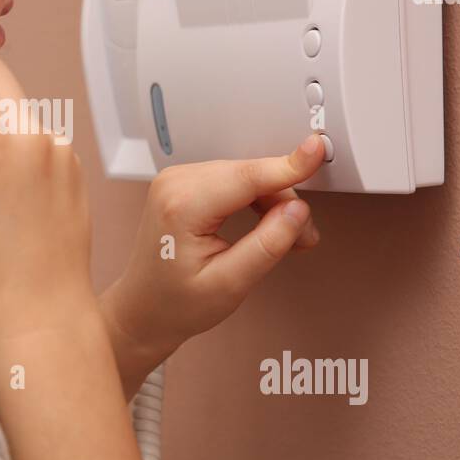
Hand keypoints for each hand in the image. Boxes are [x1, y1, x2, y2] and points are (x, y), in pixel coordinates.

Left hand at [99, 136, 326, 393]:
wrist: (143, 309)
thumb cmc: (175, 303)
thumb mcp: (229, 284)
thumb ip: (267, 246)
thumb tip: (297, 211)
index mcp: (182, 206)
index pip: (247, 176)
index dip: (287, 165)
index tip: (316, 150)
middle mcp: (176, 183)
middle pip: (250, 175)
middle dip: (285, 201)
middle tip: (303, 238)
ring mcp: (177, 180)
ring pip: (245, 175)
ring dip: (273, 202)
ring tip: (287, 239)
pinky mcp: (185, 183)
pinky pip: (233, 179)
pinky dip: (256, 199)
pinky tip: (267, 224)